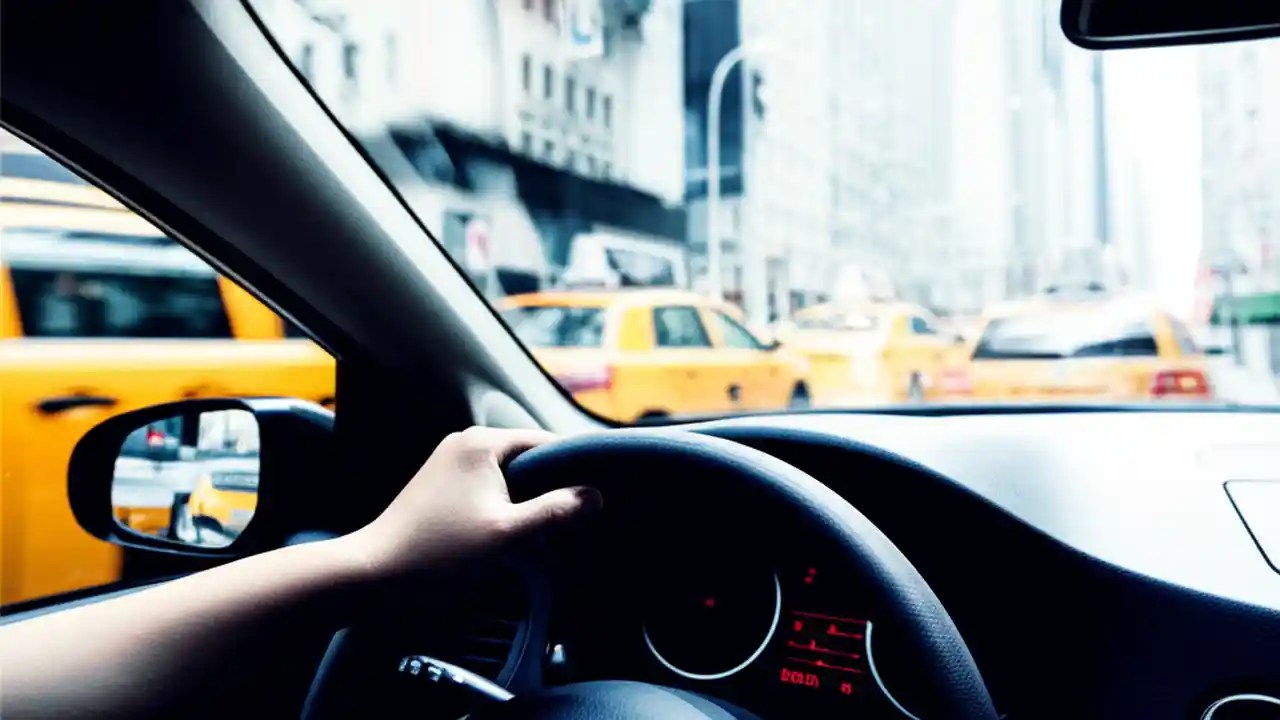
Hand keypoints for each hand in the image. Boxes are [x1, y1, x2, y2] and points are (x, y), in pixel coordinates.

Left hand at [341, 427, 600, 580]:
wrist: (374, 573)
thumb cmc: (438, 553)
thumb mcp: (507, 535)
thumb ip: (555, 513)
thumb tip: (594, 495)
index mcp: (483, 442)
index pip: (548, 443)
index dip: (574, 469)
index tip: (592, 498)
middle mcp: (465, 442)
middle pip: (529, 459)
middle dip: (548, 489)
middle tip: (563, 524)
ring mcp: (450, 462)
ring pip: (509, 476)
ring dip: (524, 502)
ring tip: (533, 534)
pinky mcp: (441, 484)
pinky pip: (488, 487)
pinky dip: (503, 507)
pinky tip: (505, 535)